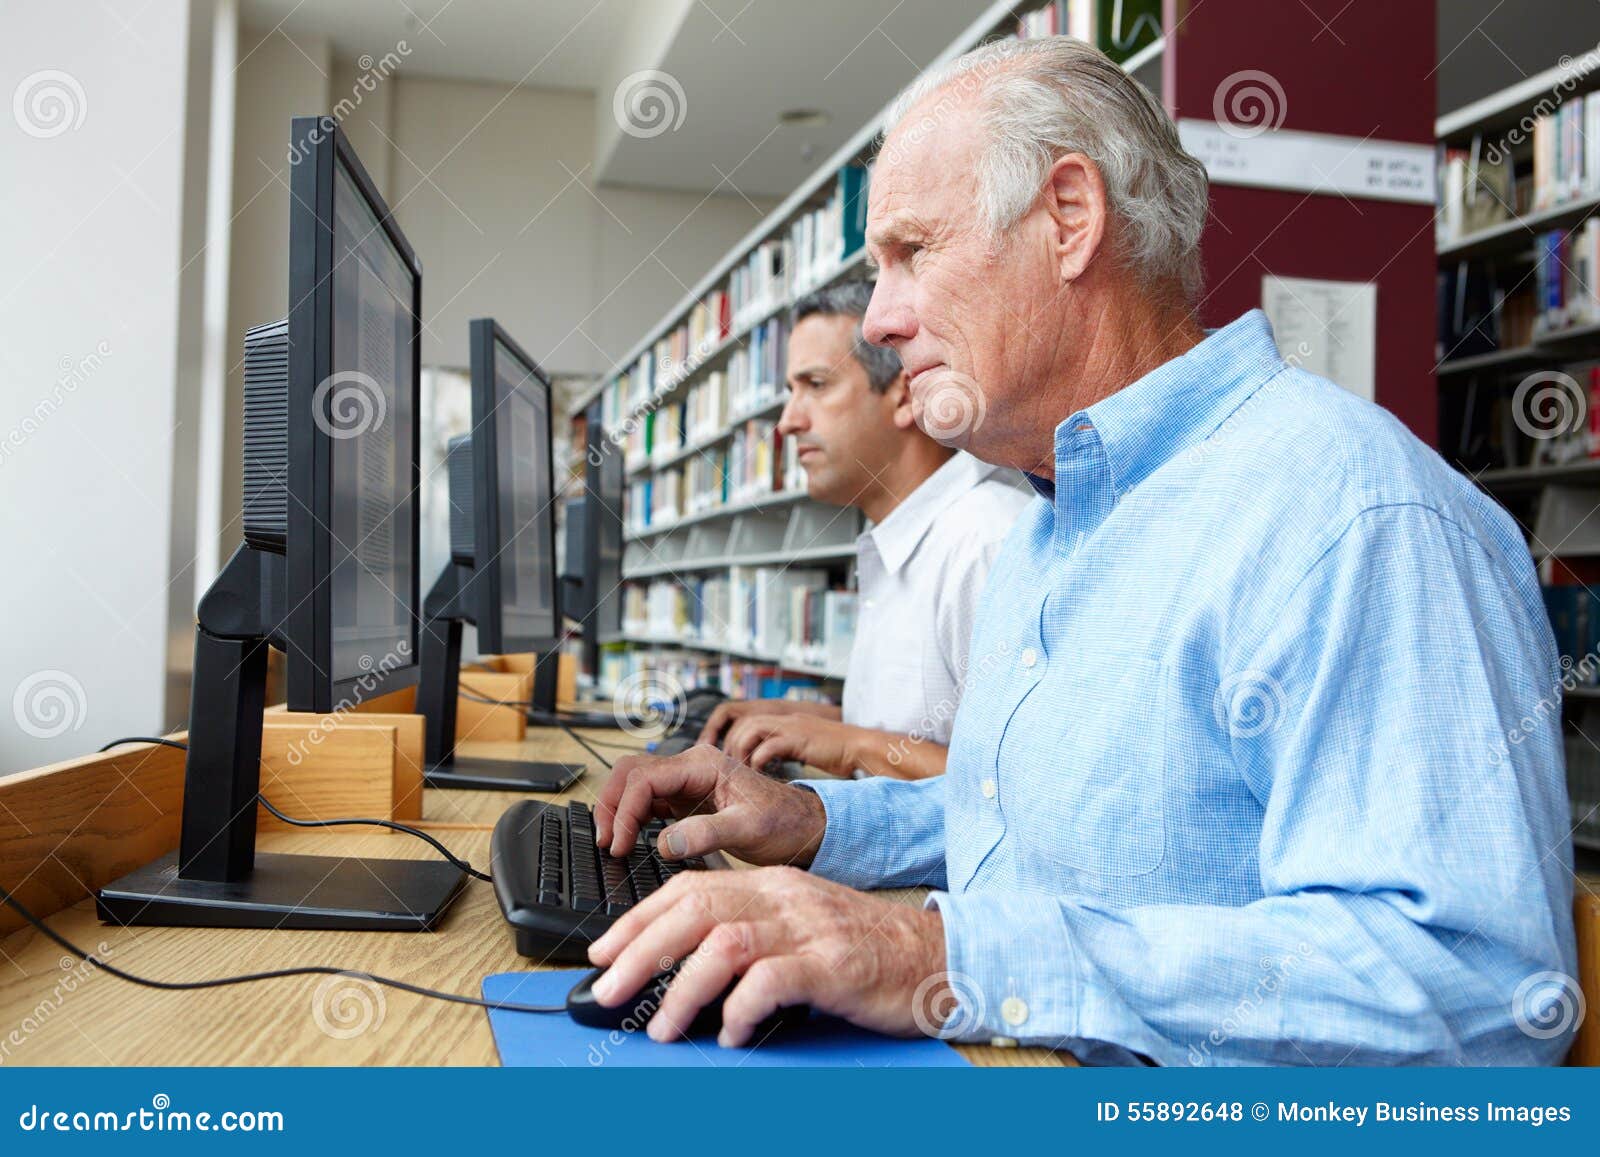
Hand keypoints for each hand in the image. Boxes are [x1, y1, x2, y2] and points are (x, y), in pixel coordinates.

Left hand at [587, 866, 948, 1045]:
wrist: (937, 957)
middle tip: (609, 990)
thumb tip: (677, 967)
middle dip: (641, 951)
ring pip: (725, 944)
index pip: (689, 888)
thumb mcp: (799, 927)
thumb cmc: (864, 950)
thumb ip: (747, 935)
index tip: (604, 952)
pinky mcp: (835, 964)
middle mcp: (786, 898)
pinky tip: (730, 1032)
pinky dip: (741, 1009)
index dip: (639, 919)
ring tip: (664, 1026)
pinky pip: (774, 980)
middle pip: (696, 910)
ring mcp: (811, 928)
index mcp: (772, 884)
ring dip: (682, 988)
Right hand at [593, 744, 827, 866]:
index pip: (645, 778)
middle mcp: (691, 766)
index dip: (625, 811)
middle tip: (607, 842)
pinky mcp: (687, 799)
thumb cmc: (784, 823)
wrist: (804, 826)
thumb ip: (706, 834)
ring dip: (618, 809)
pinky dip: (632, 816)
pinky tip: (630, 839)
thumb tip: (664, 844)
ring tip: (613, 842)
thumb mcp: (749, 830)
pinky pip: (648, 799)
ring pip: (635, 784)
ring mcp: (687, 781)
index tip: (620, 844)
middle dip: (612, 804)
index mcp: (704, 765)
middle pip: (631, 772)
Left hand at [723, 713, 857, 775]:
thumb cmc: (838, 753)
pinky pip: (769, 746)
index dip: (735, 737)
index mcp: (787, 720)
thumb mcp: (806, 747)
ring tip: (742, 770)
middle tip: (731, 767)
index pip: (749, 719)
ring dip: (742, 750)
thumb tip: (768, 765)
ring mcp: (793, 727)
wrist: (862, 748)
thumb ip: (788, 749)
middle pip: (745, 722)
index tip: (733, 760)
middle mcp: (787, 719)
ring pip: (752, 729)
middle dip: (732, 744)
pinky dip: (759, 759)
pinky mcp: (800, 739)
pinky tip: (760, 773)